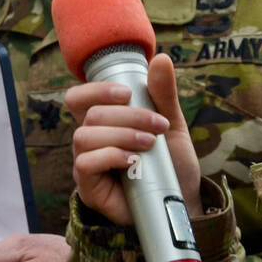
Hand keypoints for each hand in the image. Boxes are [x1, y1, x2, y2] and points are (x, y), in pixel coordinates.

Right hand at [65, 52, 200, 225]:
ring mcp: (85, 163)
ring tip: (149, 144)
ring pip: (85, 136)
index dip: (96, 90)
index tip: (127, 93)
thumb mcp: (171, 126)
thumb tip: (160, 58)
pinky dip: (110, 156)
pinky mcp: (88, 187)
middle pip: (90, 114)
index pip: (79, 98)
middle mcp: (89, 140)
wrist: (182, 203)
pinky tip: (132, 161)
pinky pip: (85, 163)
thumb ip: (163, 95)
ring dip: (121, 135)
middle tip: (158, 125)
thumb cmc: (171, 165)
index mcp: (103, 122)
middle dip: (127, 116)